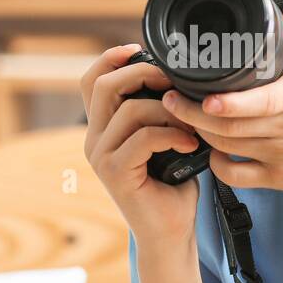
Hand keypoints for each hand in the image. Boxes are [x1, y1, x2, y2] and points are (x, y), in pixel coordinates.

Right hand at [81, 44, 201, 243]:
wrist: (169, 232)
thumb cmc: (172, 185)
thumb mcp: (165, 140)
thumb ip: (158, 113)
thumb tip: (177, 79)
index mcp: (102, 128)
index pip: (91, 81)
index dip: (111, 59)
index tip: (141, 50)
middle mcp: (94, 140)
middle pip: (104, 86)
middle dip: (143, 75)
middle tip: (175, 84)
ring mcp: (101, 156)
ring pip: (130, 110)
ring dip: (168, 112)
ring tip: (191, 127)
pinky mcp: (115, 173)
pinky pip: (144, 137)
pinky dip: (173, 136)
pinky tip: (190, 146)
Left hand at [162, 10, 282, 206]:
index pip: (260, 102)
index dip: (228, 104)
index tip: (204, 97)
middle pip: (229, 125)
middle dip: (190, 112)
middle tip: (167, 96)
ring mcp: (281, 156)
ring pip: (228, 146)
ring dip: (198, 132)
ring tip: (178, 114)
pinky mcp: (278, 179)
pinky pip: (238, 176)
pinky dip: (217, 165)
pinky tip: (210, 150)